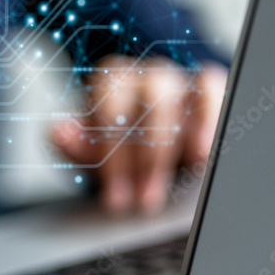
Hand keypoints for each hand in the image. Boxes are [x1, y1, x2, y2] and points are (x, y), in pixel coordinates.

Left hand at [52, 55, 226, 213]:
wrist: (147, 146)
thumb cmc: (118, 146)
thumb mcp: (93, 150)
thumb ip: (76, 143)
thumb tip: (59, 131)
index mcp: (113, 81)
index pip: (110, 99)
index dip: (113, 148)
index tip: (114, 191)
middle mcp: (148, 76)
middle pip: (152, 99)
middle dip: (148, 156)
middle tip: (143, 199)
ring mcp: (181, 80)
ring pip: (187, 91)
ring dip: (186, 139)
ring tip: (186, 174)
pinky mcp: (208, 91)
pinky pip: (214, 88)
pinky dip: (212, 116)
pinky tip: (204, 152)